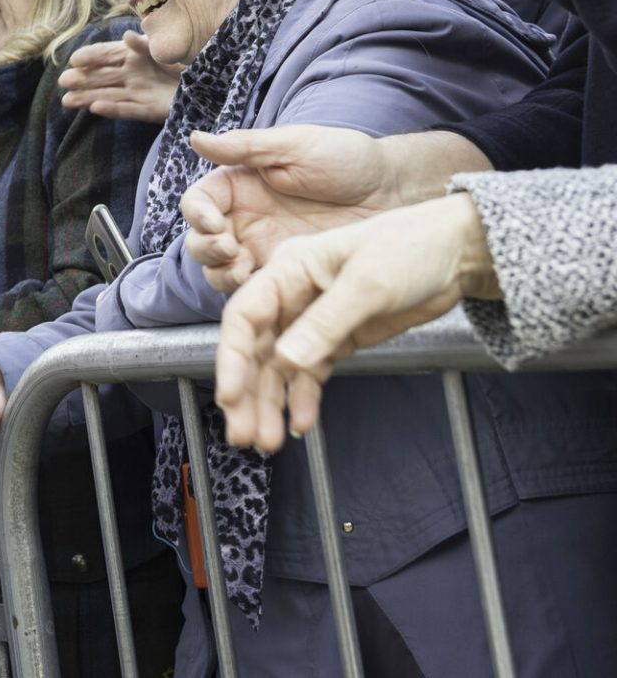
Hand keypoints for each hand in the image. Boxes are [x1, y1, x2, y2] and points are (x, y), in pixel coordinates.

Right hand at [59, 31, 180, 123]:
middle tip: (64, 81)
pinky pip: (127, 109)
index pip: (107, 54)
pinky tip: (95, 108)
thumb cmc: (189, 59)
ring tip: (68, 101)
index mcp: (134, 55)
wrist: (211, 83)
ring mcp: (138, 92)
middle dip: (83, 79)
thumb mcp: (166, 47)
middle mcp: (132, 74)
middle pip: (102, 77)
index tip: (74, 59)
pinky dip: (111, 109)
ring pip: (108, 95)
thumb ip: (145, 44)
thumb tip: (126, 36)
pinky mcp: (148, 110)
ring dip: (88, 97)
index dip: (91, 57)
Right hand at [180, 126, 415, 292]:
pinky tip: (262, 286)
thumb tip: (196, 138)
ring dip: (219, 273)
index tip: (216, 223)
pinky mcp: (284, 273)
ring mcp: (262, 249)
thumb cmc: (348, 160)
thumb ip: (245, 147)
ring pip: (218, 269)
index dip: (197, 215)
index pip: (198, 202)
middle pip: (200, 240)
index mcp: (240, 185)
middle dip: (205, 248)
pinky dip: (247, 292)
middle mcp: (244, 219)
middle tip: (231, 249)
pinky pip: (253, 289)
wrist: (393, 192)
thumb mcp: (296, 145)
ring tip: (242, 270)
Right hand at [215, 193, 500, 453]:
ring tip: (266, 442)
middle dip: (247, 393)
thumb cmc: (412, 247)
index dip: (232, 358)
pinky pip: (310, 374)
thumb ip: (325, 323)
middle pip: (257, 350)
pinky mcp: (336, 339)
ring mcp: (312, 320)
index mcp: (288, 270)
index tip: (230, 396)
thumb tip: (286, 361)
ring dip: (271, 404)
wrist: (459, 253)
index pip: (245, 316)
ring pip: (279, 368)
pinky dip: (303, 399)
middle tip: (244, 434)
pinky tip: (301, 423)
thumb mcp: (368, 283)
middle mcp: (292, 296)